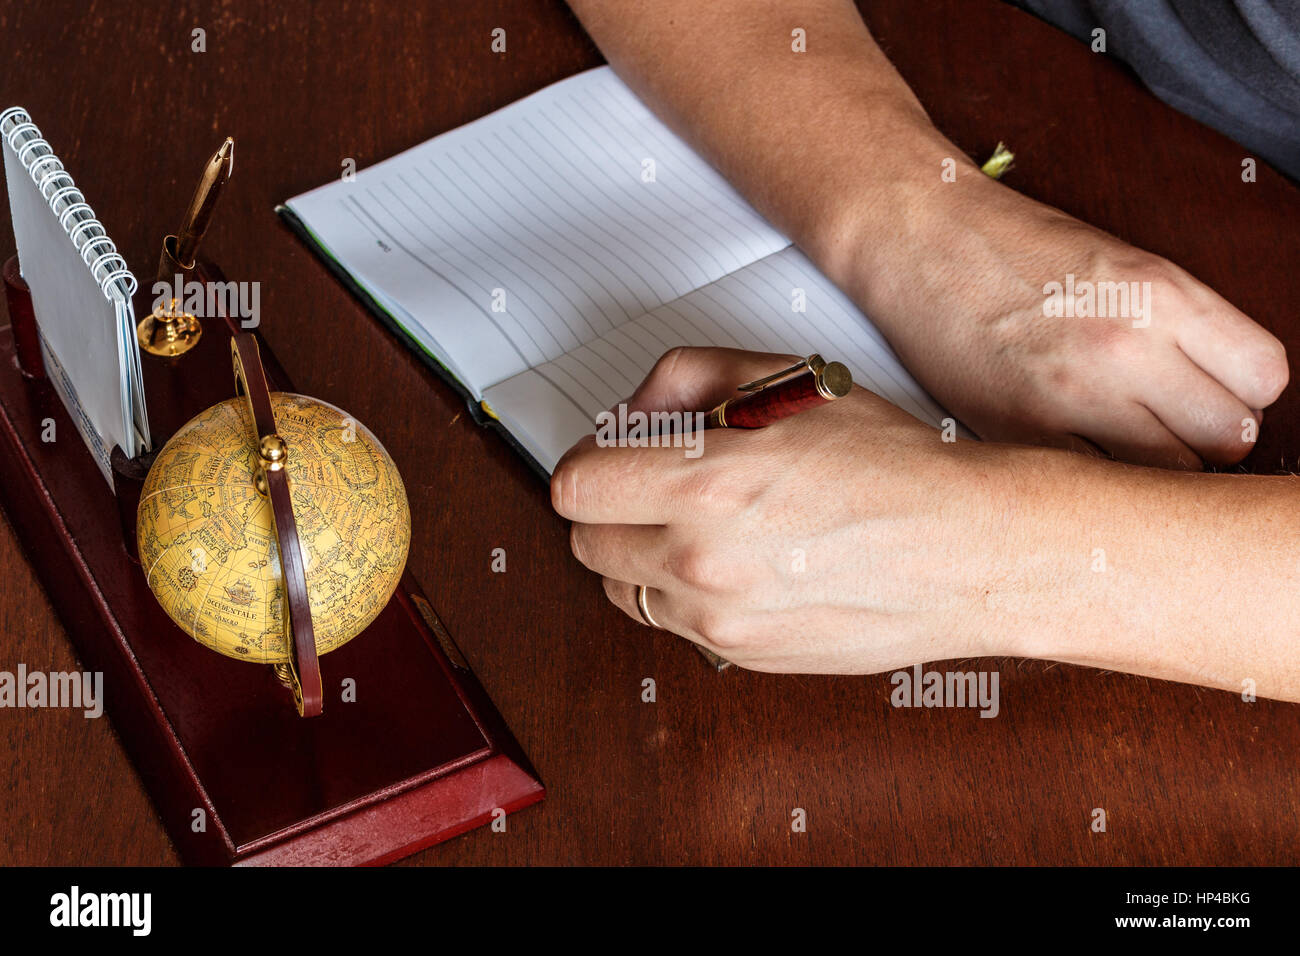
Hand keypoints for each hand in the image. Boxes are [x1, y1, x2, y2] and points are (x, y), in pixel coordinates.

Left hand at [550, 347, 1024, 671]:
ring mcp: (718, 621)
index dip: (586, 462)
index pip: (574, 487)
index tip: (607, 454)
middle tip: (651, 485)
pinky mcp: (742, 658)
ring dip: (639, 556)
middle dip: (608, 508)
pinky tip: (733, 564)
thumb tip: (633, 409)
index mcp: (704, 485)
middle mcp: (700, 562)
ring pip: (621, 591)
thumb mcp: (789, 383)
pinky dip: (681, 596)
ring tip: (698, 526)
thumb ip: (689, 378)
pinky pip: (671, 627)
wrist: (967, 551)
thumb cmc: (893, 466)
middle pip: (586, 544)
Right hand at [842, 170, 1289, 469]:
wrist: (917, 239)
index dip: (1244, 392)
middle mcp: (1127, 346)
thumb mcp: (1121, 262)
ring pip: (1174, 476)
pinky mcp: (1022, 433)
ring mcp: (1073, 396)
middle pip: (1230, 436)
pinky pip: (1097, 488)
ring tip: (1122, 443)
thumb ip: (1180, 323)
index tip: (1212, 392)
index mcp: (1162, 293)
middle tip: (1168, 424)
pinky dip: (1097, 482)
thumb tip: (1219, 390)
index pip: (1265, 377)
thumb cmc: (1010, 246)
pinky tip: (1076, 454)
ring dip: (1158, 468)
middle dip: (1207, 436)